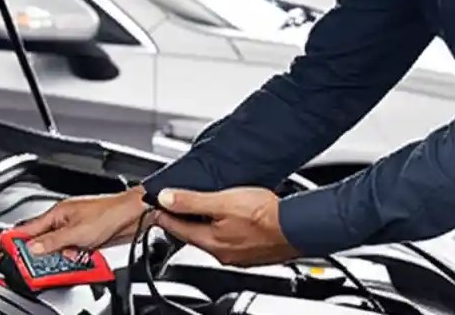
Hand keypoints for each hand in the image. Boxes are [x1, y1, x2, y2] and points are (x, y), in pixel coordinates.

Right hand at [0, 186, 146, 262]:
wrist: (134, 215)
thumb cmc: (109, 214)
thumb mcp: (77, 233)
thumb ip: (52, 243)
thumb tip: (31, 249)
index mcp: (55, 214)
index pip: (23, 230)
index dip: (5, 242)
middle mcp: (61, 222)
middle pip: (36, 242)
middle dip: (30, 256)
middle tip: (21, 268)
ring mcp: (72, 231)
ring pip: (53, 251)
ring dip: (55, 260)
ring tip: (59, 264)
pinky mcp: (84, 240)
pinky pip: (69, 253)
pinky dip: (70, 260)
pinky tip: (77, 260)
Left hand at [152, 186, 300, 266]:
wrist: (298, 227)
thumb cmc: (264, 215)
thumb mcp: (222, 201)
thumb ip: (192, 201)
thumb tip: (166, 198)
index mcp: (210, 241)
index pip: (175, 228)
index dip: (164, 213)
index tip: (156, 205)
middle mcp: (221, 253)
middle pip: (192, 234)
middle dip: (183, 218)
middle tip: (175, 203)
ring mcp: (237, 255)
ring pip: (211, 237)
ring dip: (204, 222)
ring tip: (203, 206)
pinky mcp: (251, 252)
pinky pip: (229, 239)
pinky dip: (223, 228)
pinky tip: (231, 218)